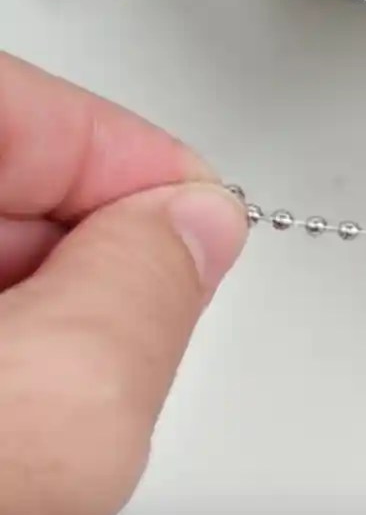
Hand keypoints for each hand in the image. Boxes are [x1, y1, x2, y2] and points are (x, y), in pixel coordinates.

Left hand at [0, 54, 246, 514]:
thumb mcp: (52, 410)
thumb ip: (144, 286)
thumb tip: (197, 224)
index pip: (27, 104)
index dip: (133, 159)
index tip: (196, 215)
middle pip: (4, 170)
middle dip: (89, 236)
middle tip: (136, 313)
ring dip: (43, 296)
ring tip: (57, 391)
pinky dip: (6, 335)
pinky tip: (11, 407)